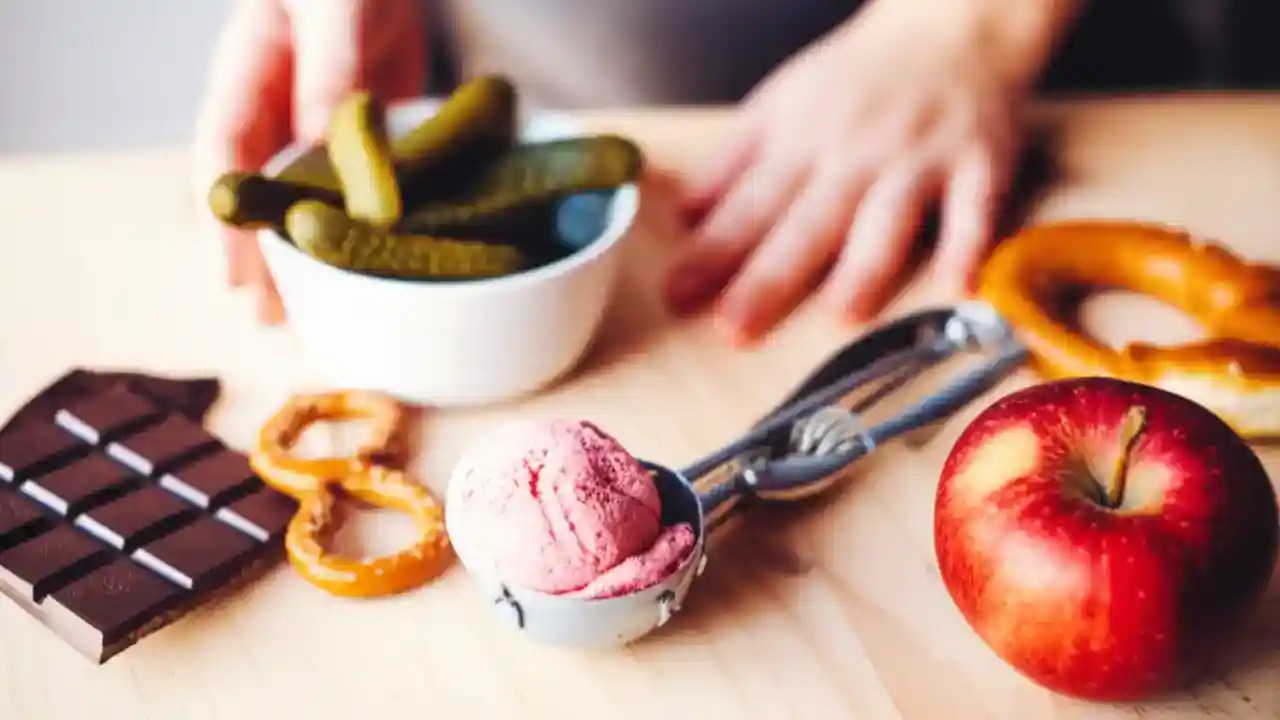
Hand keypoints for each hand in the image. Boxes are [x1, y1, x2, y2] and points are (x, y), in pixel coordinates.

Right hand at [193, 0, 424, 323]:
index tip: (231, 273)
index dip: (222, 214)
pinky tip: (366, 270)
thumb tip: (323, 144)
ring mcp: (316, 126)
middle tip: (265, 316)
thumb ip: (329, 69)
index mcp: (247, 72)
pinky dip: (357, 231)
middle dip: (254, 255)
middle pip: (253, 190)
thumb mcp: (335, 8)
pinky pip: (354, 190)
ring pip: (300, 200)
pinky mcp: (361, 137)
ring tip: (305, 316)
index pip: (222, 148)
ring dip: (301, 255)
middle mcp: (275, 108)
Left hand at [672, 0, 1076, 343]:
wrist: (950, 23)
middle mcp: (855, 155)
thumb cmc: (859, 76)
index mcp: (801, 142)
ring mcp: (919, 162)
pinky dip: (969, 246)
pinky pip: (975, 209)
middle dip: (769, 279)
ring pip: (888, 223)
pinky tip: (957, 285)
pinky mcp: (978, 165)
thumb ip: (733, 163)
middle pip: (807, 226)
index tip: (678, 295)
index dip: (712, 254)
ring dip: (864, 268)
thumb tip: (687, 219)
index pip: (748, 207)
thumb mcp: (780, 103)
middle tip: (737, 328)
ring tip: (840, 315)